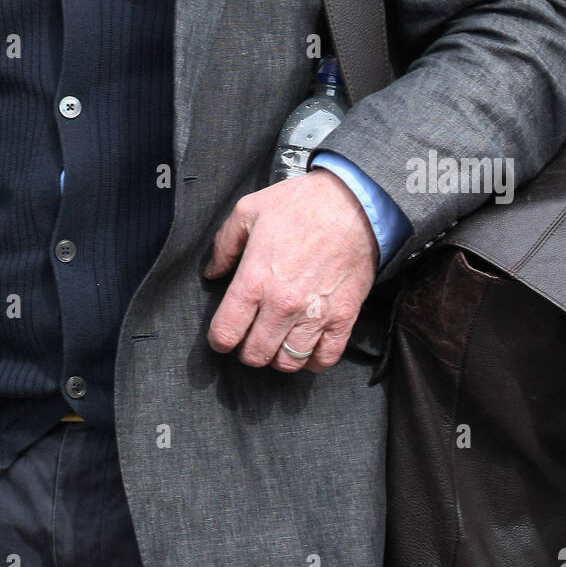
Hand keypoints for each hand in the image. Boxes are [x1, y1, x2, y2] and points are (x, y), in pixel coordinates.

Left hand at [204, 168, 377, 372]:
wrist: (353, 203)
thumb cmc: (301, 204)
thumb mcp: (248, 211)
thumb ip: (224, 245)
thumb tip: (212, 272)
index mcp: (255, 279)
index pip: (226, 333)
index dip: (219, 339)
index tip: (222, 336)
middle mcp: (283, 303)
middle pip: (255, 354)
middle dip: (247, 350)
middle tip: (250, 337)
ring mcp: (315, 314)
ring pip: (288, 362)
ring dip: (278, 357)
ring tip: (277, 341)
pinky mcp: (343, 318)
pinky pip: (325, 359)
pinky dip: (313, 360)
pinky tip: (306, 345)